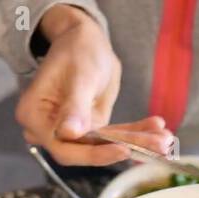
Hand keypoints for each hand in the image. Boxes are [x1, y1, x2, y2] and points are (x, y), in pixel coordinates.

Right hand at [17, 6, 172, 165]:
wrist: (84, 41)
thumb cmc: (77, 50)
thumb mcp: (80, 75)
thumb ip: (75, 106)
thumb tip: (68, 133)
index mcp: (35, 116)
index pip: (63, 147)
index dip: (92, 154)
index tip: (123, 150)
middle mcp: (48, 129)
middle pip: (85, 150)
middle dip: (123, 147)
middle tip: (158, 144)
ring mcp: (69, 131)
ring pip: (102, 145)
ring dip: (136, 141)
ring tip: (164, 138)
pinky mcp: (88, 129)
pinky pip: (110, 136)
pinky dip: (134, 133)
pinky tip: (156, 129)